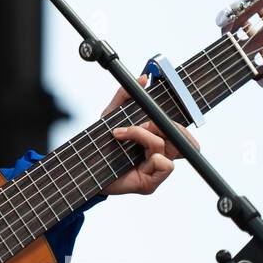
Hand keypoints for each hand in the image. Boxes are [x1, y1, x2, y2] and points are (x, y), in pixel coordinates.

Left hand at [98, 73, 200, 195]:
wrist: (83, 170)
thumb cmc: (100, 145)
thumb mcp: (110, 116)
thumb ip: (124, 96)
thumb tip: (143, 78)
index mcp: (154, 139)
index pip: (178, 130)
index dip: (178, 120)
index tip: (162, 107)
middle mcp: (158, 154)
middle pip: (179, 135)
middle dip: (160, 123)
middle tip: (141, 122)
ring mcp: (155, 170)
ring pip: (165, 146)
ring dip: (143, 136)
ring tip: (121, 134)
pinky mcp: (150, 184)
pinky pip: (165, 165)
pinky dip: (153, 158)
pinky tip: (135, 160)